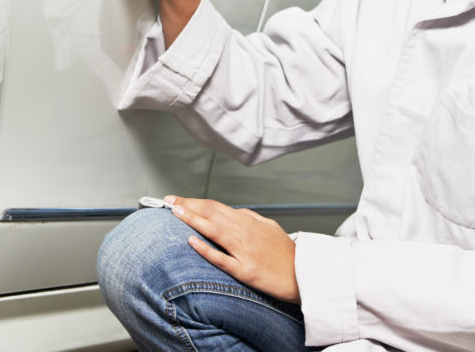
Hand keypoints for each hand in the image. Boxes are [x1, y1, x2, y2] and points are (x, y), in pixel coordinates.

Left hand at [164, 195, 299, 303]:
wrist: (304, 275)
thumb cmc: (286, 253)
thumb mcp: (269, 227)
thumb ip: (249, 218)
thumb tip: (231, 211)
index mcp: (249, 221)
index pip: (216, 207)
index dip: (194, 202)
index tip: (178, 200)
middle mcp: (245, 233)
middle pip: (212, 214)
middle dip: (188, 206)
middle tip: (170, 201)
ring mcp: (245, 251)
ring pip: (214, 230)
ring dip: (193, 219)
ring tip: (176, 213)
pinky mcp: (246, 271)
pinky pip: (222, 258)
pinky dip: (206, 248)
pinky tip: (192, 241)